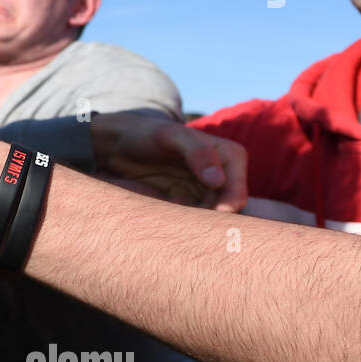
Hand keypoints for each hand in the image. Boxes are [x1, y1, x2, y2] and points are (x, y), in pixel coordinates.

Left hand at [90, 111, 247, 211]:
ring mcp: (205, 192)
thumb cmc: (148, 133)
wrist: (123, 142)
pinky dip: (181, 223)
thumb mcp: (170, 136)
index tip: (206, 217)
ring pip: (210, 219)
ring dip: (194, 225)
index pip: (238, 192)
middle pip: (227, 212)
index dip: (226, 208)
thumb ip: (197, 153)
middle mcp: (223, 176)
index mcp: (230, 157)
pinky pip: (191, 220)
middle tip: (187, 227)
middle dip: (210, 222)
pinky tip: (163, 212)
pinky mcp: (187, 202)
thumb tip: (218, 181)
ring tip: (171, 216)